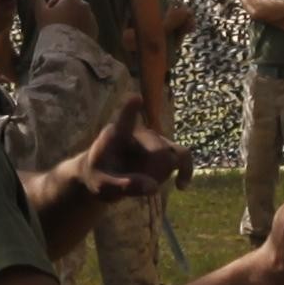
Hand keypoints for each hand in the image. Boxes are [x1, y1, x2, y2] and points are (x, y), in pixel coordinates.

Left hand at [41, 112, 182, 233]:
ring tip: (143, 185)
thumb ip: (124, 187)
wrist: (105, 176)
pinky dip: (185, 170)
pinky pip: (183, 156)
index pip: (124, 119)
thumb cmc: (99, 177)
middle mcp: (139, 132)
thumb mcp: (103, 187)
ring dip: (163, 175)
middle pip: (160, 150)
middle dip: (155, 172)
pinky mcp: (165, 149)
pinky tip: (181, 185)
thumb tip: (153, 187)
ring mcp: (154, 139)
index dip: (130, 109)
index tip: (135, 98)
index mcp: (117, 134)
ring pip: (173, 156)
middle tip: (136, 184)